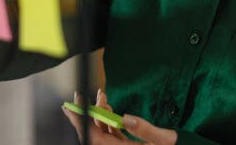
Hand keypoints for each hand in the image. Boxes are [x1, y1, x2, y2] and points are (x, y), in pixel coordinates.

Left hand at [62, 90, 176, 144]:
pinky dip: (109, 119)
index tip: (71, 108)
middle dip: (88, 114)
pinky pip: (112, 133)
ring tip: (101, 95)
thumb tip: (126, 118)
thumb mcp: (165, 141)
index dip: (81, 123)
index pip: (94, 139)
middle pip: (95, 134)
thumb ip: (145, 130)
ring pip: (104, 132)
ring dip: (100, 113)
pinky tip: (109, 107)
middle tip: (80, 97)